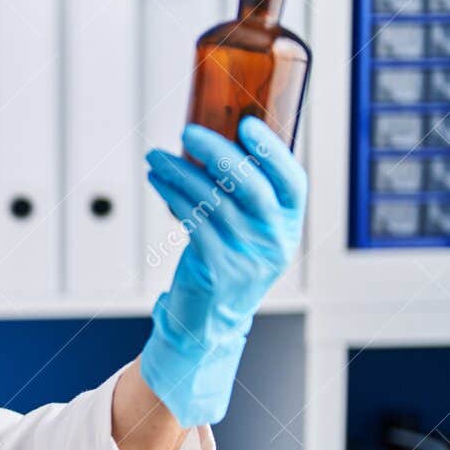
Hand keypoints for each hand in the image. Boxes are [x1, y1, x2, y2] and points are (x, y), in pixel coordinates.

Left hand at [140, 115, 306, 427]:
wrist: (208, 325)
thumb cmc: (227, 267)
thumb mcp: (251, 234)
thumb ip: (246, 197)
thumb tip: (215, 141)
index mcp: (289, 227)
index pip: (292, 181)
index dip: (272, 150)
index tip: (246, 124)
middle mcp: (274, 241)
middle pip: (250, 183)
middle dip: (216, 151)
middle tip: (187, 131)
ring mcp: (247, 256)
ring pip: (212, 199)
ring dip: (180, 172)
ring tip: (157, 157)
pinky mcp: (216, 268)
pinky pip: (192, 219)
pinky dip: (172, 194)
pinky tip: (159, 181)